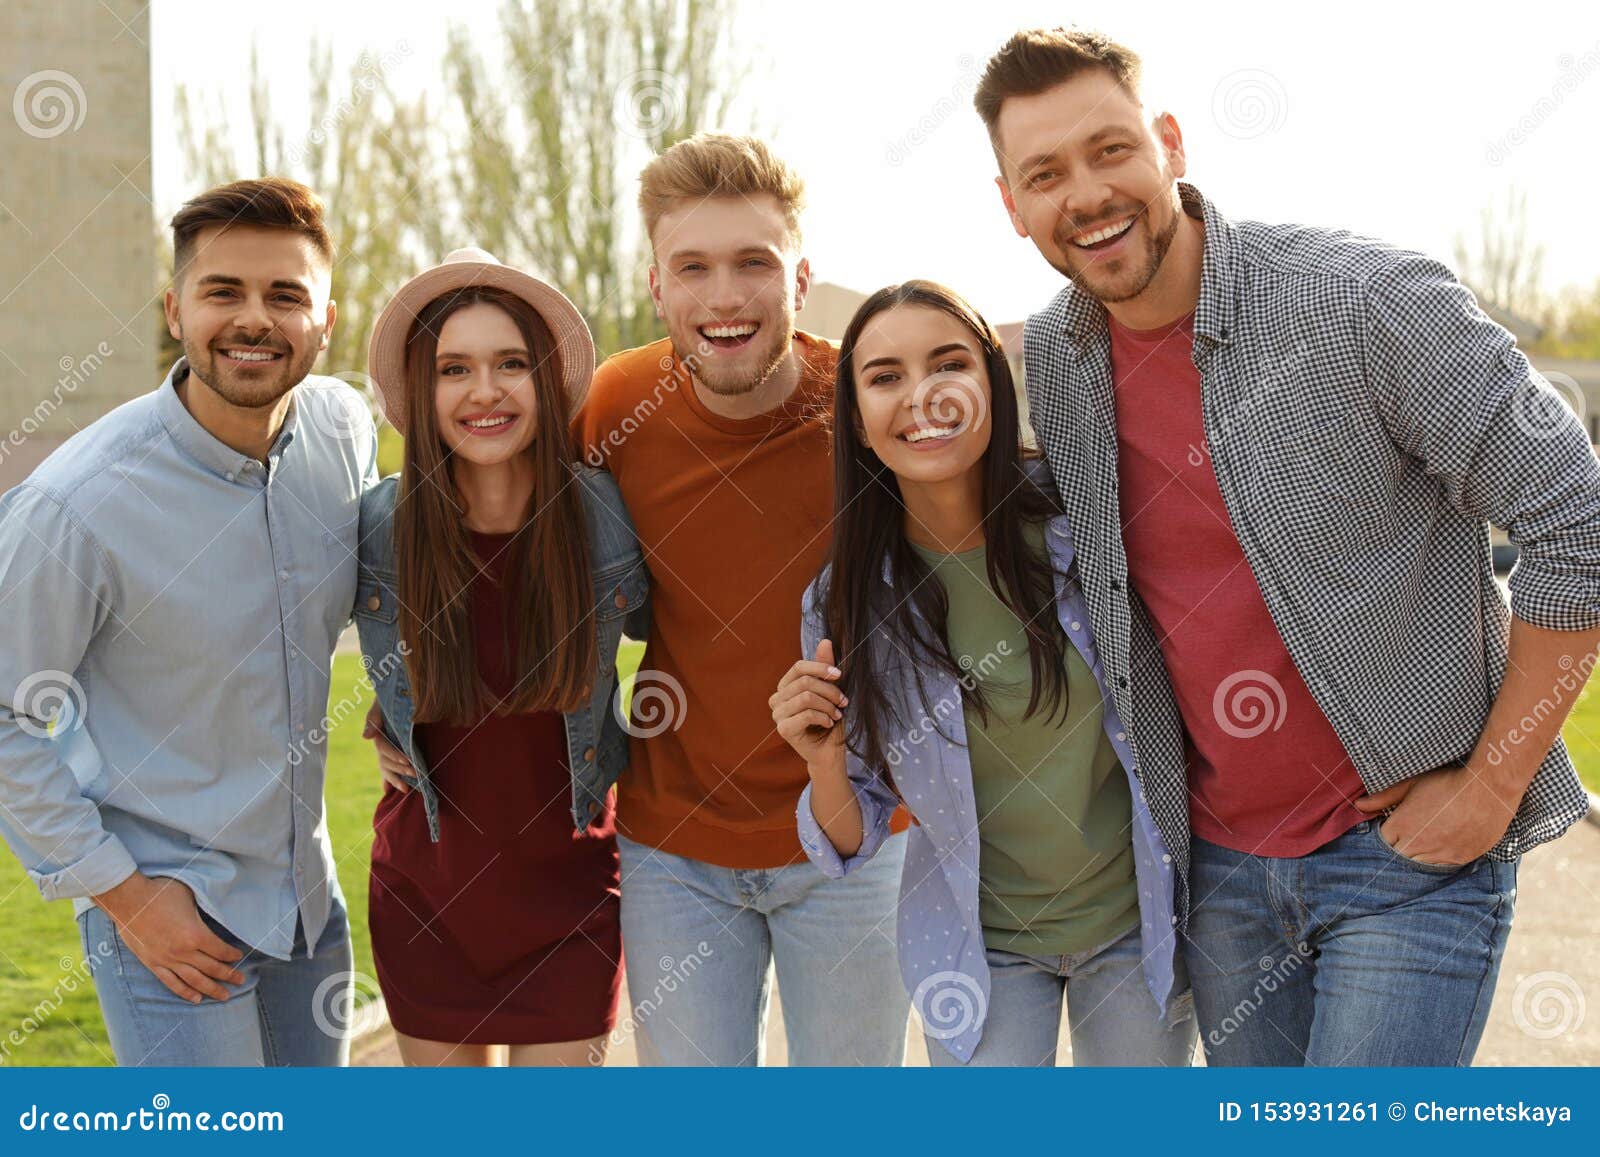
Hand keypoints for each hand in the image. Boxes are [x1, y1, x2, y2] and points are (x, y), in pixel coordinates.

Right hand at [91, 874, 244, 1002]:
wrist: (128, 900)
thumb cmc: (161, 893)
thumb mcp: (191, 896)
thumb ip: (204, 908)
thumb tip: (218, 908)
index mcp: (195, 934)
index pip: (220, 950)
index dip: (232, 955)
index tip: (239, 957)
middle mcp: (182, 951)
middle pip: (211, 968)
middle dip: (229, 975)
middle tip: (241, 980)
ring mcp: (166, 960)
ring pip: (194, 980)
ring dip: (211, 989)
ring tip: (225, 996)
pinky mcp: (152, 963)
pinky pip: (171, 983)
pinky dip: (185, 992)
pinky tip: (197, 999)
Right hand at [364, 702, 416, 791]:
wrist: (401, 691)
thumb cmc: (390, 695)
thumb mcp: (381, 703)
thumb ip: (373, 718)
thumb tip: (365, 737)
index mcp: (378, 733)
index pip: (384, 748)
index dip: (394, 755)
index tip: (407, 761)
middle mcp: (381, 743)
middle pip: (385, 761)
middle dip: (400, 769)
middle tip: (415, 774)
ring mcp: (388, 748)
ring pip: (386, 767)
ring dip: (395, 778)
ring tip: (406, 789)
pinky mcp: (396, 750)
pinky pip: (388, 768)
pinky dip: (389, 780)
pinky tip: (388, 791)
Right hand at [770, 639, 846, 775]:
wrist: (830, 751)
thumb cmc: (829, 719)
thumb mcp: (830, 690)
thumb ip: (824, 668)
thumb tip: (825, 641)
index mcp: (785, 686)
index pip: (798, 667)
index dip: (819, 667)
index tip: (839, 674)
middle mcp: (777, 699)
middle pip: (804, 682)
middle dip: (829, 690)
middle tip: (843, 701)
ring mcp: (778, 715)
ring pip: (806, 697)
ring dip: (828, 705)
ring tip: (837, 714)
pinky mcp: (783, 729)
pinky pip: (806, 714)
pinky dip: (823, 717)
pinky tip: (829, 723)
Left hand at [1354, 763, 1518, 865]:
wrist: (1487, 789)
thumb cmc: (1447, 782)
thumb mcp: (1412, 784)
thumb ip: (1383, 797)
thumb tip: (1358, 805)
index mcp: (1401, 825)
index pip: (1383, 841)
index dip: (1387, 835)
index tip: (1393, 828)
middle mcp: (1417, 844)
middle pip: (1398, 856)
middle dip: (1399, 847)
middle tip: (1410, 835)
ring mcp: (1439, 854)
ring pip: (1418, 864)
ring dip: (1417, 855)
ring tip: (1427, 839)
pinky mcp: (1459, 859)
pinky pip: (1440, 867)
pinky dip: (1437, 859)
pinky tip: (1442, 845)